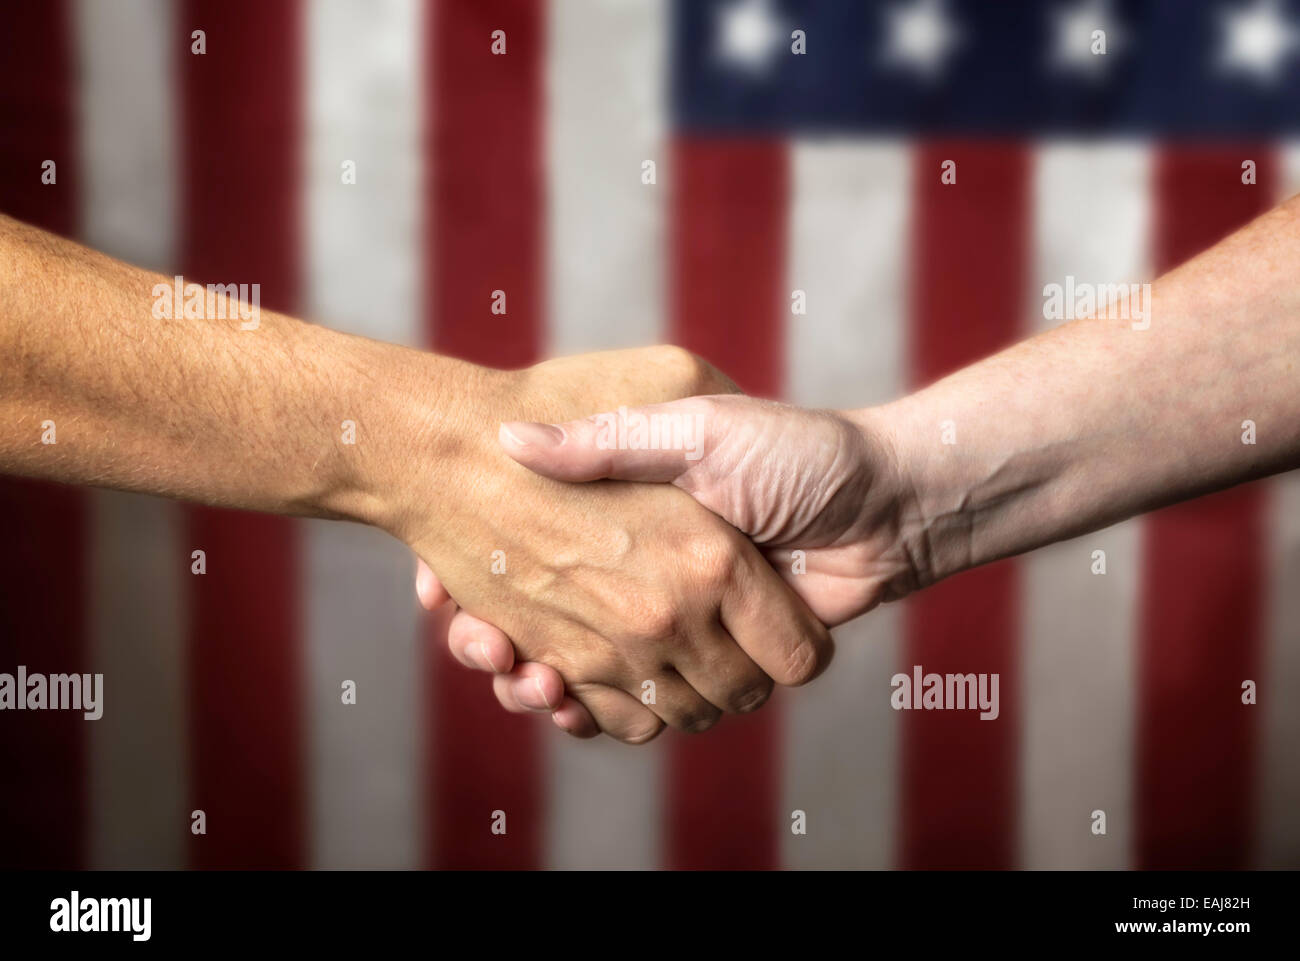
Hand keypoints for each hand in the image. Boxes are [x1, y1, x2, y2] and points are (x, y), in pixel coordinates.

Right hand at [423, 395, 917, 734]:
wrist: (888, 503)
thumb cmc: (794, 452)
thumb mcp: (695, 427)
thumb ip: (611, 440)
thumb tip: (512, 436)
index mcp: (643, 529)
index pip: (541, 565)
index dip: (495, 585)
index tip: (445, 591)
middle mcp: (656, 582)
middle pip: (555, 632)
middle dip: (506, 645)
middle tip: (474, 639)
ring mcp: (683, 626)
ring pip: (595, 678)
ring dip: (547, 683)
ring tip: (514, 670)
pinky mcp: (716, 663)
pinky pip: (650, 706)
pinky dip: (604, 714)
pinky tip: (562, 701)